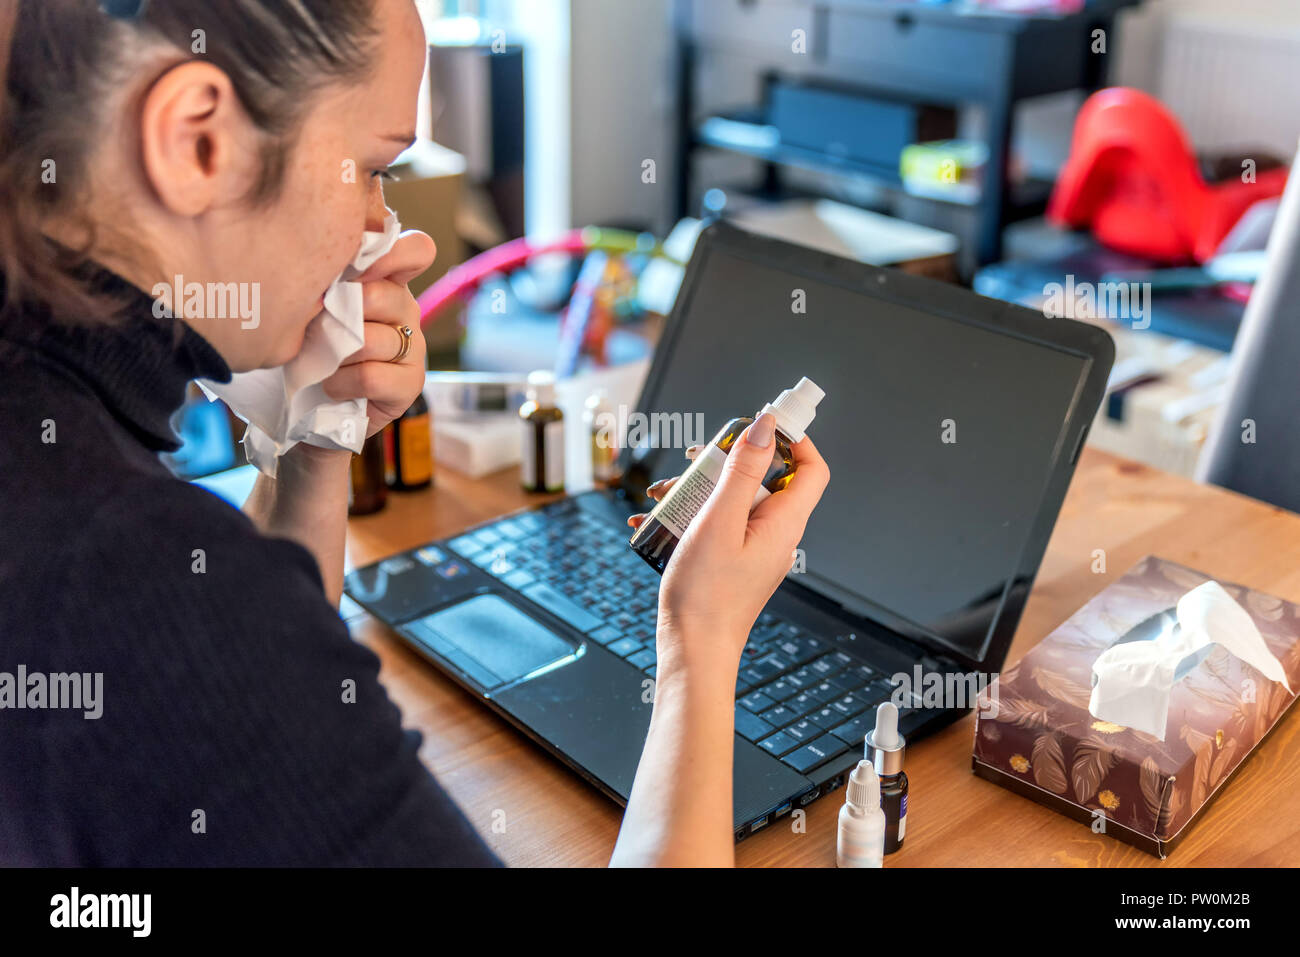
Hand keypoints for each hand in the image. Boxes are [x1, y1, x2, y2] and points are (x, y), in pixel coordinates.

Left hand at [321, 229, 435, 436]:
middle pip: (387, 295)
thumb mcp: (315, 305)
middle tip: (318, 326)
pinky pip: (371, 376)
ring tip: (323, 361)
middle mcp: (407, 311)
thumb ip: (330, 279)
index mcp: (389, 282)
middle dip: (343, 312)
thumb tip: (318, 259)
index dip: (389, 253)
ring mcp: (414, 348)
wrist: (313, 407)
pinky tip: (333, 386)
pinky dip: (342, 383)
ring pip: (372, 339)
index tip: (350, 267)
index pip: (417, 250)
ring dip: (336, 353)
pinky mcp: (411, 384)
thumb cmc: (312, 347)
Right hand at [627, 413, 829, 676]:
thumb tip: (767, 425)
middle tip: (692, 460)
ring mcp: (753, 548)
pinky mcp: (731, 560)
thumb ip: (743, 470)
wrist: (692, 650)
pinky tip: (653, 523)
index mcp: (783, 523)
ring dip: (696, 490)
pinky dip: (689, 517)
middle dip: (724, 462)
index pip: (811, 469)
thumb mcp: (719, 520)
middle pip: (763, 478)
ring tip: (660, 497)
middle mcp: (774, 534)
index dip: (793, 440)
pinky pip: (717, 524)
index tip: (760, 423)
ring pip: (732, 500)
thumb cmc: (706, 595)